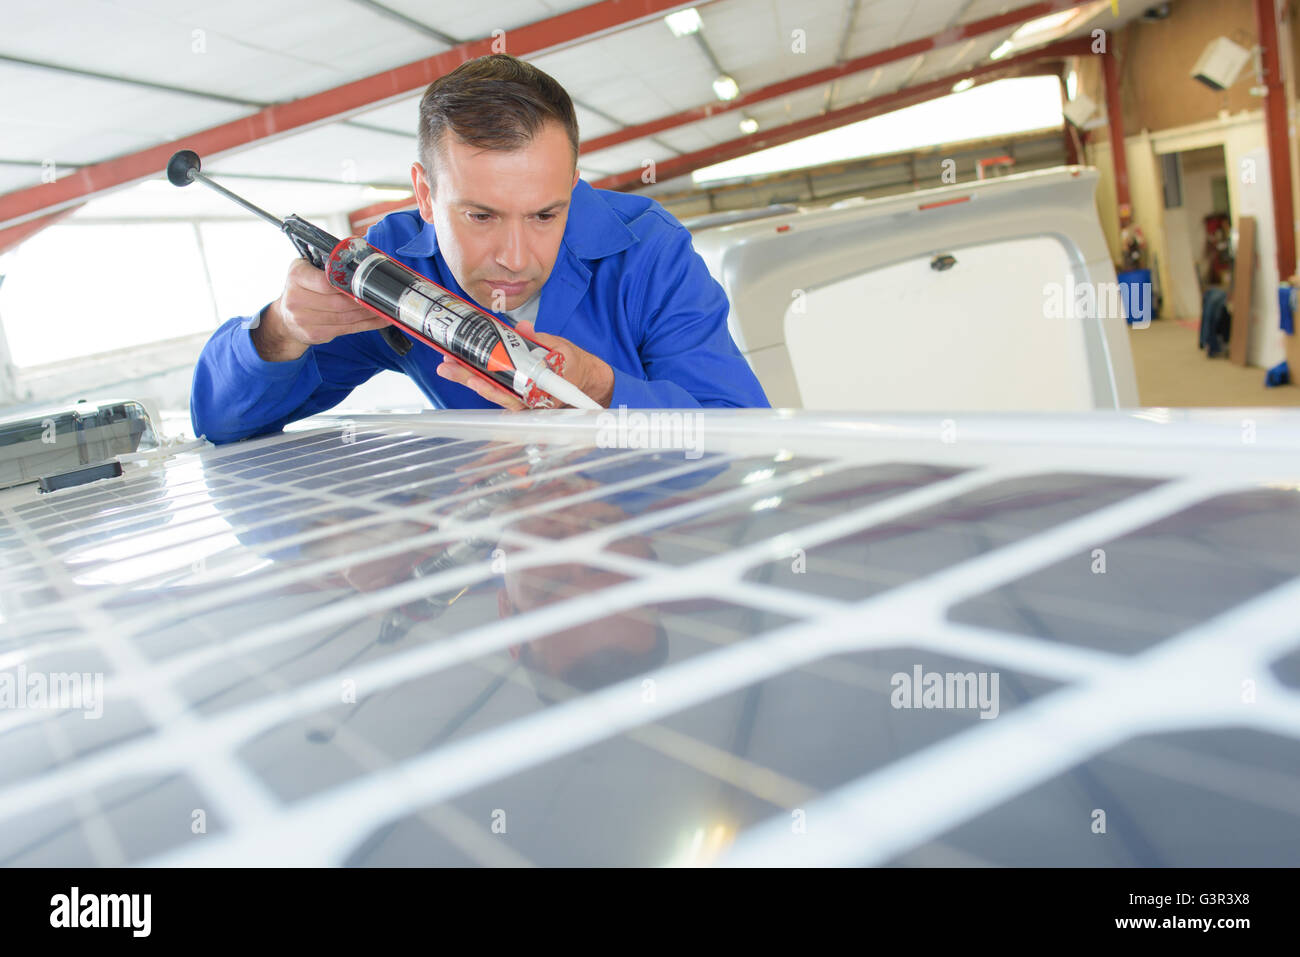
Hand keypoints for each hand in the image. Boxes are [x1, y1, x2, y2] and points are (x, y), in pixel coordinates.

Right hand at [253, 258, 389, 360]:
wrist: (284, 317)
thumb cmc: (302, 289)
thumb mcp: (307, 268)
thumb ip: (327, 265)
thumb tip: (361, 261)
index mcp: (297, 276)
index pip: (326, 282)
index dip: (348, 285)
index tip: (364, 283)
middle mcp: (296, 299)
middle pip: (339, 303)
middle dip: (363, 301)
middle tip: (381, 297)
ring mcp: (304, 320)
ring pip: (345, 318)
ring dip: (368, 314)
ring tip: (383, 308)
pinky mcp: (314, 334)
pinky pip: (347, 330)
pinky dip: (366, 325)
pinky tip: (378, 321)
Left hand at [434, 320, 613, 409]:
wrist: (584, 377)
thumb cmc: (572, 366)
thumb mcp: (562, 350)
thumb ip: (542, 340)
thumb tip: (524, 327)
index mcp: (538, 393)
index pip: (510, 395)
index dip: (490, 388)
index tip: (474, 379)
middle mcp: (524, 399)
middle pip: (492, 391)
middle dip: (468, 378)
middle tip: (448, 366)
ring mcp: (518, 397)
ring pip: (489, 389)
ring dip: (466, 376)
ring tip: (447, 364)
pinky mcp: (513, 390)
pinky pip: (493, 386)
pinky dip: (475, 376)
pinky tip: (458, 366)